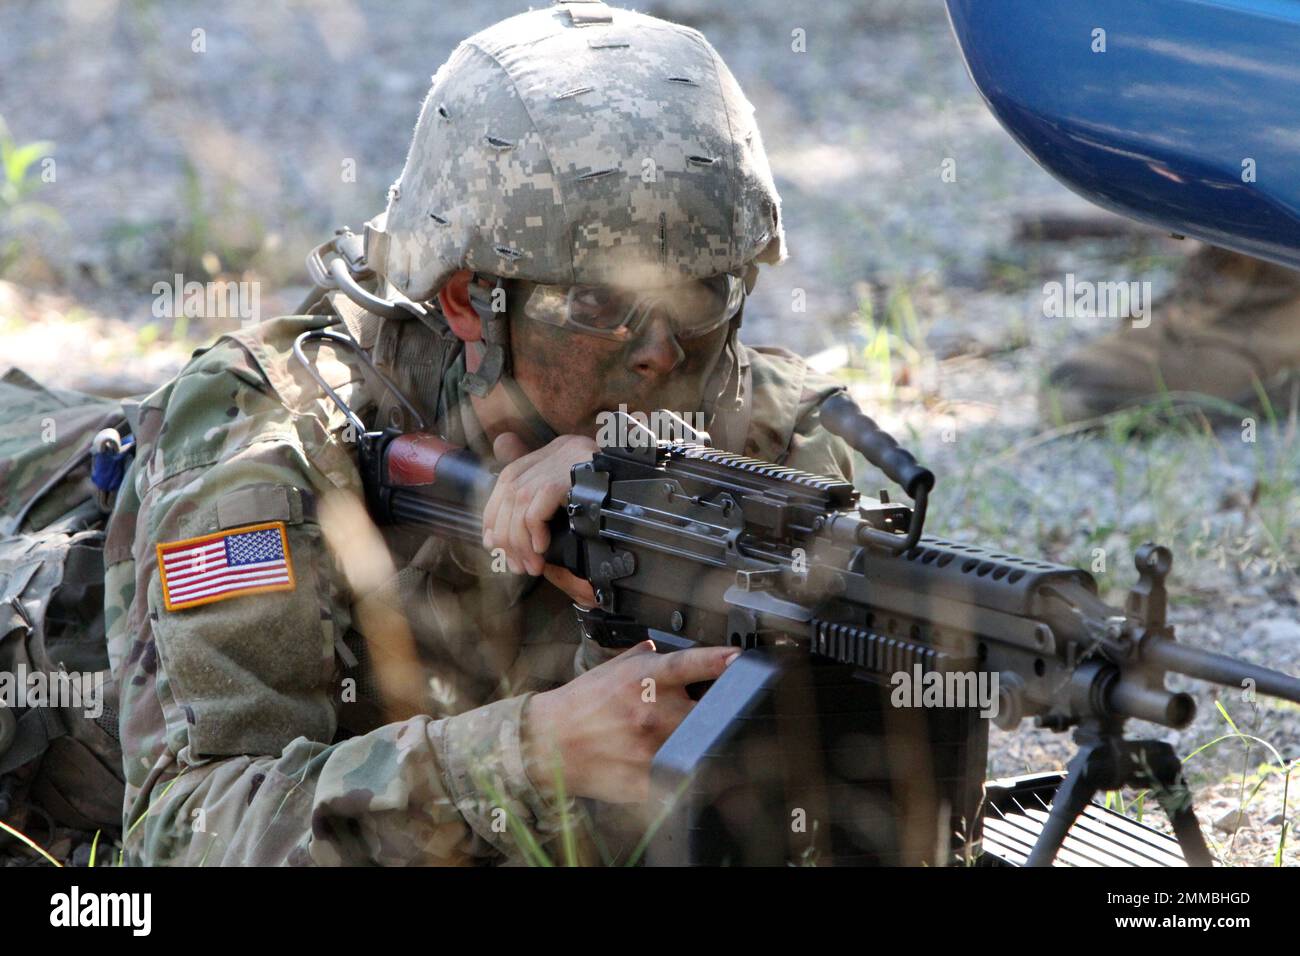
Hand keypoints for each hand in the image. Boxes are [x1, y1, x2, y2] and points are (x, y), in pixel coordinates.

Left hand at [481, 431, 596, 605]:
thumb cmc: (612, 516)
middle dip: (506, 532)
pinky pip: (538, 505)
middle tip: (514, 562)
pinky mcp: (574, 474)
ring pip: (520, 501)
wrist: (648, 510)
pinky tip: (542, 548)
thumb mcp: (571, 508)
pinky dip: (533, 530)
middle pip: (511, 490)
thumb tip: (492, 529)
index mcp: (558, 451)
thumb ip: (536, 509)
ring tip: (530, 564)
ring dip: (519, 539)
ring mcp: (568, 458)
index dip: (495, 510)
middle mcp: (560, 449)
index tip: (492, 540)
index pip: (509, 477)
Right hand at [522, 640, 739, 802]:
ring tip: (686, 743)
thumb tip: (662, 648)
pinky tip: (679, 768)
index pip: (691, 664)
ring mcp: (651, 747)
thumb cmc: (580, 704)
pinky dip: (688, 774)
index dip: (720, 660)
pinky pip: (682, 777)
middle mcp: (652, 710)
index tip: (740, 660)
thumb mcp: (611, 669)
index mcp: (645, 679)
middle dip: (713, 712)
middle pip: (708, 711)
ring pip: (699, 746)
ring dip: (701, 743)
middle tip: (706, 715)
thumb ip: (643, 658)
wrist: (548, 742)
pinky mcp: (647, 778)